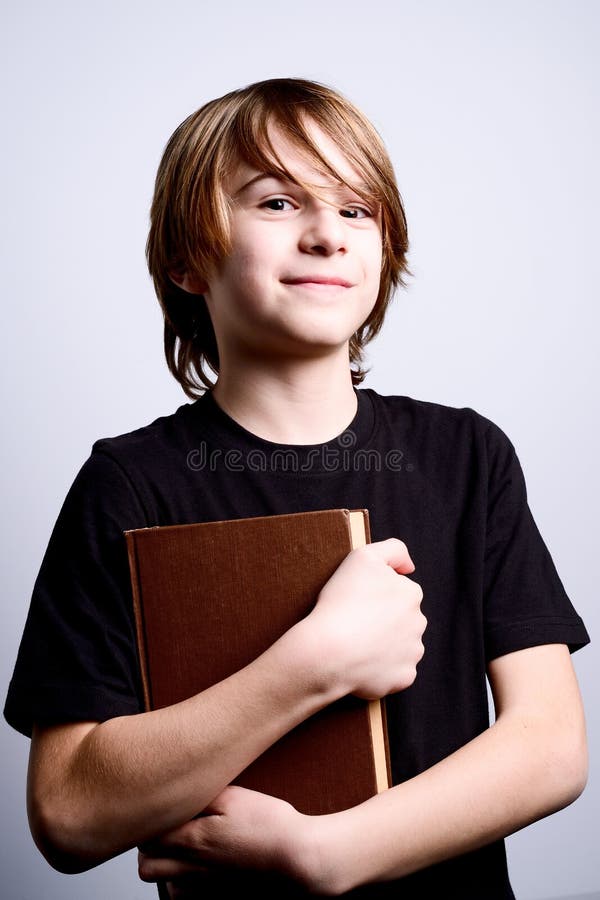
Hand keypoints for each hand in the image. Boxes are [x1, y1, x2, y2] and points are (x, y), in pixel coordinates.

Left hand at [138, 785, 306, 887]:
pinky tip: (198, 865)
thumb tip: (174, 793)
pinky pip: (182, 897)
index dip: (149, 820)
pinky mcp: (216, 898)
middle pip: (146, 867)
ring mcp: (204, 888)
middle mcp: (193, 868)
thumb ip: (199, 795)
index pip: (146, 837)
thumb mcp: (234, 796)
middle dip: (148, 847)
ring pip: (162, 884)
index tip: (162, 807)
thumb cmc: (269, 825)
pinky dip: (181, 882)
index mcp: (194, 840)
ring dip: (163, 865)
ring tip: (181, 845)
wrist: (297, 859)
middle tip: (166, 827)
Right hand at [307, 538, 425, 698]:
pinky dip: (380, 669)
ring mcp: (412, 653)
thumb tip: (410, 567)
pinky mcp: (403, 678)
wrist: (328, 651)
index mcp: (411, 594)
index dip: (376, 594)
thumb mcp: (362, 557)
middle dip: (383, 620)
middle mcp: (418, 623)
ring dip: (383, 645)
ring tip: (355, 644)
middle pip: (401, 618)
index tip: (357, 601)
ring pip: (400, 645)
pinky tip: (360, 663)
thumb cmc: (341, 602)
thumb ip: (393, 550)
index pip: (398, 591)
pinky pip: (394, 672)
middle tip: (355, 622)